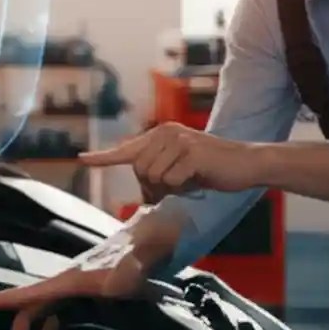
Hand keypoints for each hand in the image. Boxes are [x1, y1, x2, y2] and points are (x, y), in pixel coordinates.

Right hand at [0, 206, 185, 329]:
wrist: (157, 235)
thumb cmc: (146, 245)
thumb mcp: (139, 259)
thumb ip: (128, 270)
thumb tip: (111, 286)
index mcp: (73, 278)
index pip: (29, 292)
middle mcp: (70, 280)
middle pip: (32, 302)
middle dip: (17, 318)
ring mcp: (79, 284)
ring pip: (47, 307)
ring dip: (38, 322)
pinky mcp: (91, 289)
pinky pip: (64, 308)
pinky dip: (56, 320)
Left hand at [80, 123, 261, 203]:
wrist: (246, 163)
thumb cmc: (212, 169)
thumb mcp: (181, 170)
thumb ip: (159, 174)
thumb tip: (143, 196)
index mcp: (160, 135)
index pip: (127, 150)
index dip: (103, 158)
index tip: (82, 159)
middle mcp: (166, 133)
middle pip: (140, 171)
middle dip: (155, 187)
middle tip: (179, 185)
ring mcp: (178, 141)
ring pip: (153, 177)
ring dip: (171, 187)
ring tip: (191, 179)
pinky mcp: (191, 152)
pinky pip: (172, 181)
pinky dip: (184, 187)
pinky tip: (199, 178)